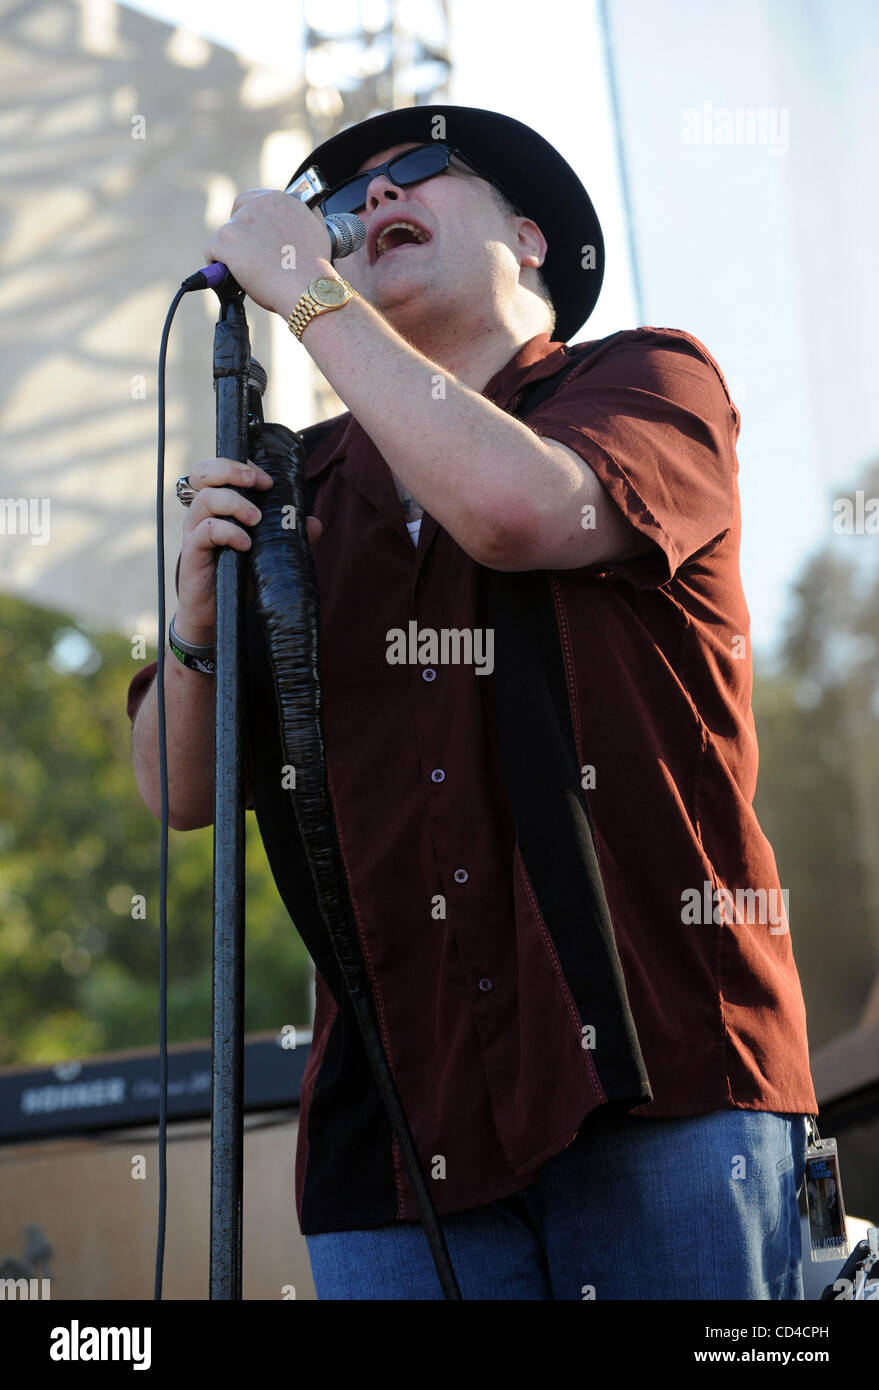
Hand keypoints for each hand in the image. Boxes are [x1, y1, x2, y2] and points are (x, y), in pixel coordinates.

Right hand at [175, 457, 322, 641]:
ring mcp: (194, 530)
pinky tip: (245, 545)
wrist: (216, 615)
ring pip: (205, 498)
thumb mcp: (267, 553)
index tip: (268, 479)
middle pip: (203, 473)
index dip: (240, 465)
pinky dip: (228, 532)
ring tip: (257, 520)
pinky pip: (206, 531)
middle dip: (231, 469)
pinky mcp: (192, 551)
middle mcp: (202, 513)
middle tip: (258, 482)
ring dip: (235, 503)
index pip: (218, 471)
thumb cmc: (238, 577)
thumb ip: (288, 537)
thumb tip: (314, 523)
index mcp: (217, 506)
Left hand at [204, 190, 332, 315]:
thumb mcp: (318, 228)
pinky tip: (233, 276)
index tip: (255, 237)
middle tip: (249, 256)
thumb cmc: (314, 267)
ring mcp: (238, 223)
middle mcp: (256, 205)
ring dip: (232, 253)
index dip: (251, 221)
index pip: (251, 201)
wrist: (308, 289)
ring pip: (225, 237)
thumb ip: (305, 213)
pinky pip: (212, 252)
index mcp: (277, 199)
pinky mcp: (224, 241)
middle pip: (235, 216)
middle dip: (239, 235)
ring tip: (248, 272)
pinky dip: (218, 266)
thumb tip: (302, 209)